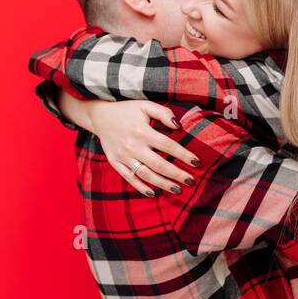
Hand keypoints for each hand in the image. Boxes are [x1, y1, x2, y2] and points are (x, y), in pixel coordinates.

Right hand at [86, 100, 200, 195]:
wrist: (99, 116)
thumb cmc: (127, 110)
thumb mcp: (145, 105)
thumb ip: (163, 113)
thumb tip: (179, 126)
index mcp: (142, 131)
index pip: (168, 146)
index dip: (184, 155)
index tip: (197, 163)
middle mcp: (133, 146)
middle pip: (159, 164)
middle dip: (177, 174)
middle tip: (191, 181)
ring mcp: (123, 156)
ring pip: (145, 174)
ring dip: (162, 184)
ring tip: (177, 189)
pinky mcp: (115, 163)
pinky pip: (129, 178)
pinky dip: (141, 187)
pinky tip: (154, 193)